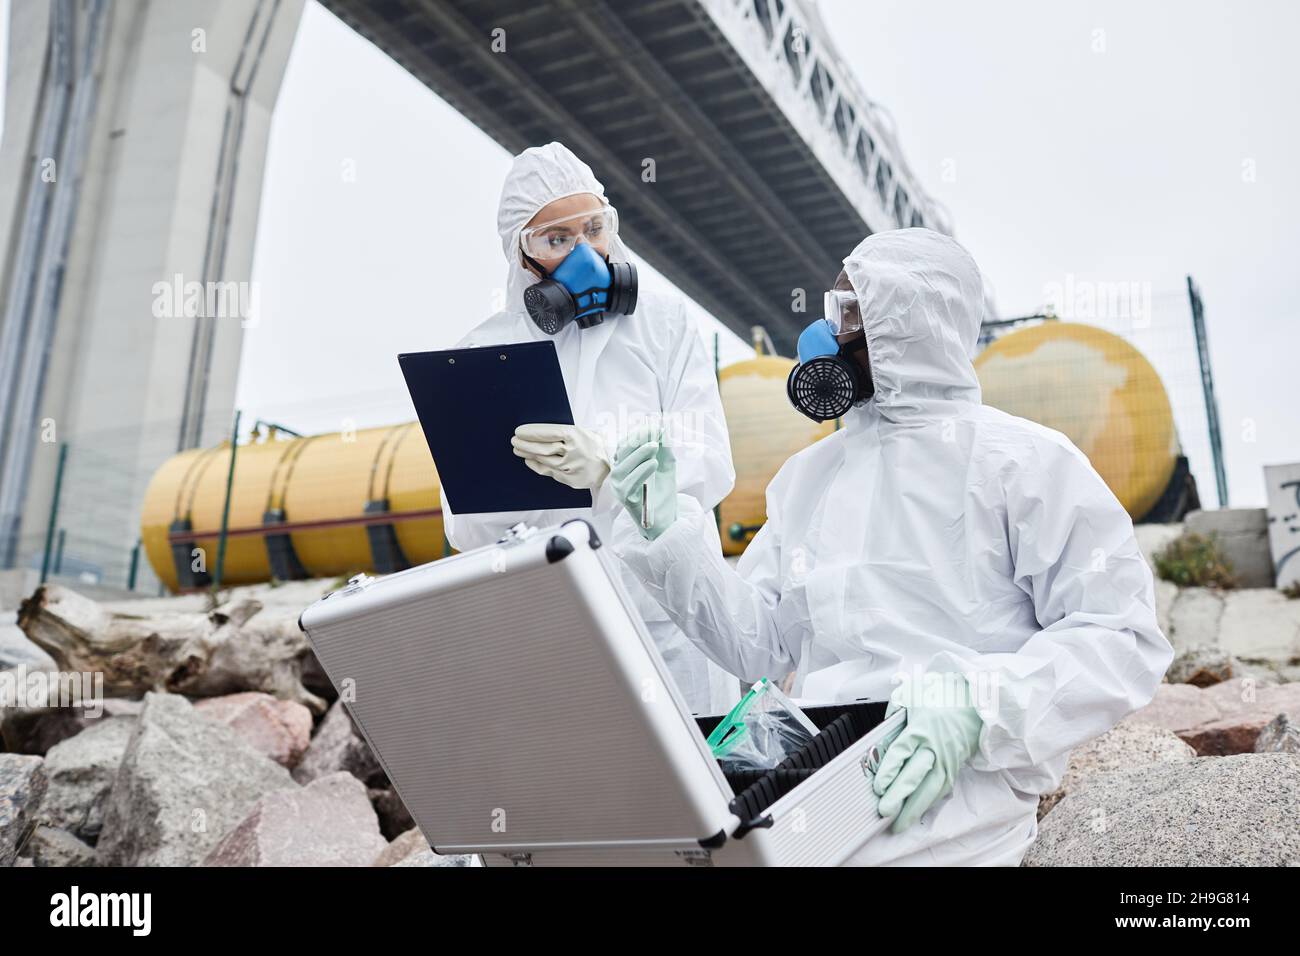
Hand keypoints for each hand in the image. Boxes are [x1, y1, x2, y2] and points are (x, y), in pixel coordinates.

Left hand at [511, 423, 609, 490]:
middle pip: (543, 447)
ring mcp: (570, 466)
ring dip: (528, 454)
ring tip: (518, 449)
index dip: (531, 432)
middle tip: (515, 440)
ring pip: (543, 460)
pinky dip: (536, 466)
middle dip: (525, 444)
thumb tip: (541, 431)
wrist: (612, 467)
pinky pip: (548, 472)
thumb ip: (564, 432)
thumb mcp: (584, 432)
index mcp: (576, 436)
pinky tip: (529, 461)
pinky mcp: (569, 478)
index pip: (548, 433)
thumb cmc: (596, 447)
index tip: (520, 431)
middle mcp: (572, 451)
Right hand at [610, 427, 677, 539]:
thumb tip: (663, 430)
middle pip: (622, 453)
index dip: (637, 434)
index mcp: (626, 465)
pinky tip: (654, 464)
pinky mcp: (626, 500)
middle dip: (636, 440)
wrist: (666, 521)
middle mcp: (619, 475)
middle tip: (652, 432)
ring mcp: (620, 488)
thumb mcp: (666, 467)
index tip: (652, 426)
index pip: (625, 445)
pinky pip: (630, 483)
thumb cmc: (663, 494)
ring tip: (654, 447)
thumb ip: (665, 450)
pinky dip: (641, 471)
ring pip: (623, 467)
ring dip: (638, 454)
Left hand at [873, 677, 983, 832]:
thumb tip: (881, 730)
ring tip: (899, 824)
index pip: (901, 753)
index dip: (889, 771)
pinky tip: (917, 813)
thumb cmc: (943, 695)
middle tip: (884, 811)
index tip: (878, 786)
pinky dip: (928, 803)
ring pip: (930, 789)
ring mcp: (946, 760)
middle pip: (915, 776)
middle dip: (899, 796)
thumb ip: (893, 712)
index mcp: (921, 728)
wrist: (977, 701)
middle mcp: (934, 747)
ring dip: (914, 809)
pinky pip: (941, 789)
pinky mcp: (954, 767)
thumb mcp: (912, 693)